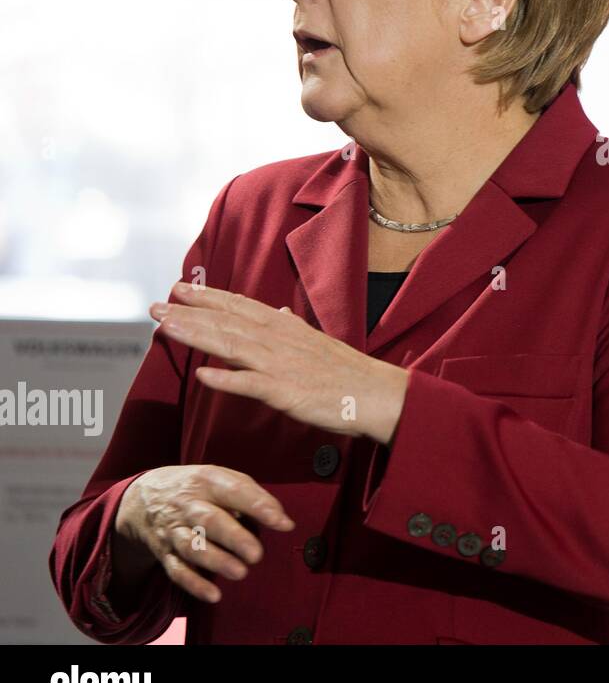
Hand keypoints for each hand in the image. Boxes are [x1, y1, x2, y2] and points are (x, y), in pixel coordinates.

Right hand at [115, 464, 294, 603]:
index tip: (283, 523)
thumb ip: (254, 496)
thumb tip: (283, 520)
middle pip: (209, 521)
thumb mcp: (223, 479)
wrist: (144, 497)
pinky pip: (177, 570)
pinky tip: (214, 595)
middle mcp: (188, 505)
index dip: (259, 506)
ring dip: (216, 562)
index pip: (235, 491)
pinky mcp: (164, 552)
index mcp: (207, 481)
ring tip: (241, 573)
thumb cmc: (199, 488)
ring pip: (192, 548)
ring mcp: (174, 530)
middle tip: (256, 554)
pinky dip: (194, 584)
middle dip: (234, 538)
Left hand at [150, 281, 409, 443]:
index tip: (179, 288)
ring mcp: (282, 365)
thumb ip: (292, 326)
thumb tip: (278, 310)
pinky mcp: (288, 392)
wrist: (377, 394)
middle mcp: (280, 341)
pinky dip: (227, 379)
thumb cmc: (347, 372)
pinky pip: (252, 385)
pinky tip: (202, 375)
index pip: (240, 307)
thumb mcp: (317, 340)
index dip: (208, 297)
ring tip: (166, 327)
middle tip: (155, 305)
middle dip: (189, 313)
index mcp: (286, 327)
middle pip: (227, 323)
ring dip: (197, 335)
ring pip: (232, 346)